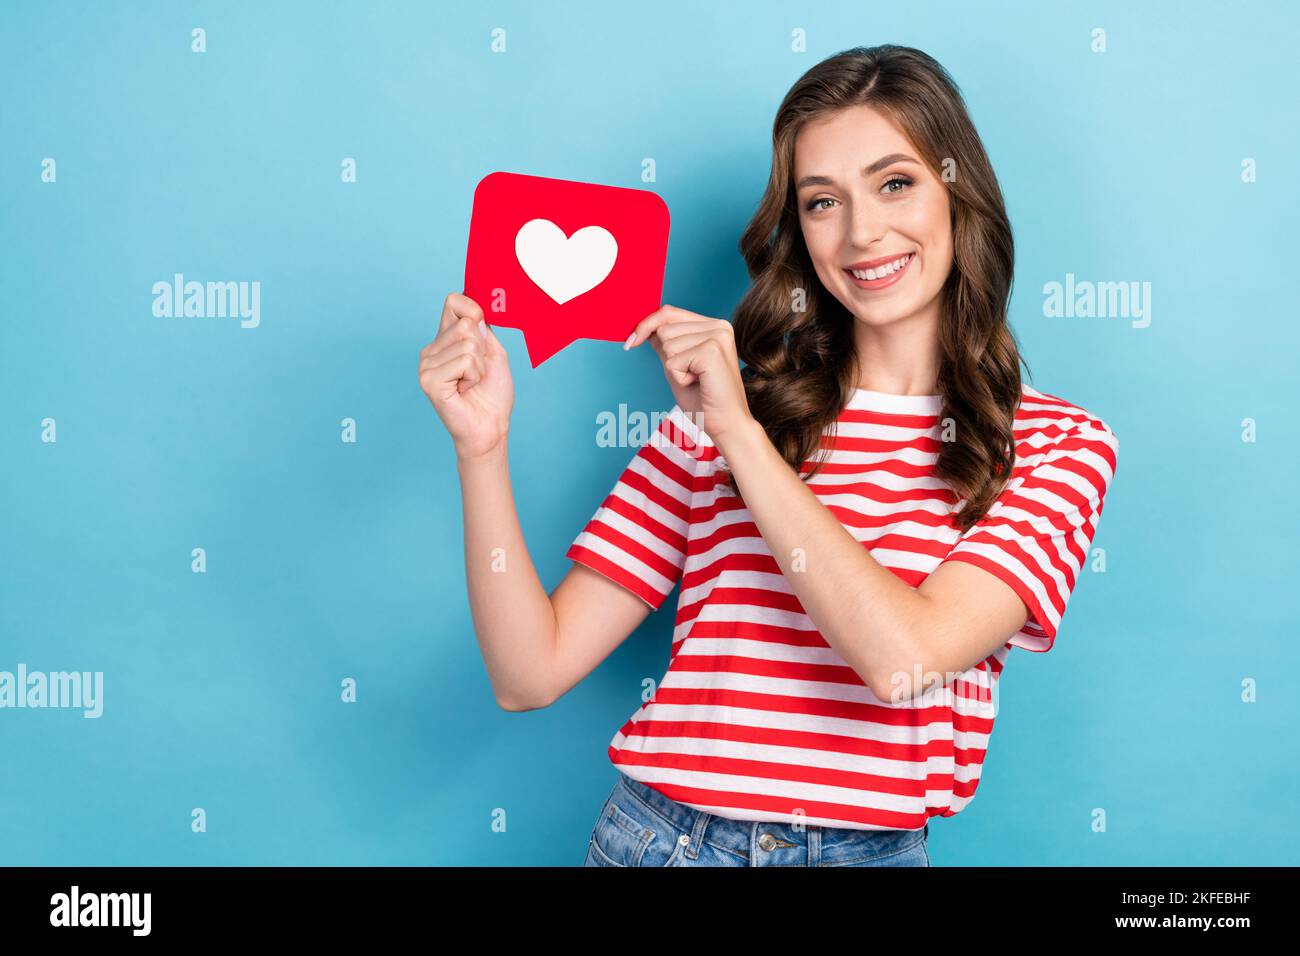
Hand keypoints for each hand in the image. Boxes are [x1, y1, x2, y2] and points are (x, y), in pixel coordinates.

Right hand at [419, 293, 513, 459]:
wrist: (491, 427)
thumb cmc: (492, 394)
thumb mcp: (494, 353)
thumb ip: (483, 329)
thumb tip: (474, 310)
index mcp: (444, 339)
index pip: (453, 301)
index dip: (474, 311)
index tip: (484, 337)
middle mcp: (431, 349)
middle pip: (465, 323)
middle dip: (482, 349)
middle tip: (477, 372)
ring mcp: (426, 364)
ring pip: (467, 343)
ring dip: (479, 366)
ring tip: (471, 383)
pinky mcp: (429, 380)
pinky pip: (464, 360)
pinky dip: (473, 376)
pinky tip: (464, 390)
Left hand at [625, 304, 754, 446]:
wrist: (727, 425)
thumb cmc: (704, 400)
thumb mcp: (678, 366)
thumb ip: (666, 345)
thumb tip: (645, 328)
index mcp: (714, 326)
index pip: (669, 313)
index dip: (646, 326)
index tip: (630, 343)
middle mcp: (719, 326)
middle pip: (665, 328)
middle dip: (668, 357)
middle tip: (692, 377)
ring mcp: (718, 336)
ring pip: (667, 343)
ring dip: (675, 369)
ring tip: (697, 380)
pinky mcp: (712, 351)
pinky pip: (673, 360)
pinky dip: (678, 377)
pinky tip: (698, 384)